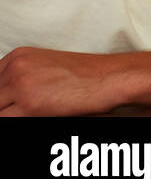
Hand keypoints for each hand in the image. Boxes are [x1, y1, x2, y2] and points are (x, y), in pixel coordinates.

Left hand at [0, 46, 126, 115]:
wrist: (111, 78)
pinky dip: (15, 122)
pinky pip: (4, 121)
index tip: (9, 105)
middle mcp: (16, 66)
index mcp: (17, 57)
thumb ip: (20, 81)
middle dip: (4, 108)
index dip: (1, 100)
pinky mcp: (30, 104)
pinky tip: (35, 117)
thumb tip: (5, 101)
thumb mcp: (46, 71)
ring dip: (9, 114)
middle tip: (23, 111)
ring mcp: (21, 84)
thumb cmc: (86, 78)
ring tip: (31, 114)